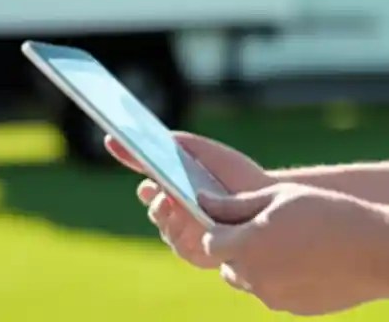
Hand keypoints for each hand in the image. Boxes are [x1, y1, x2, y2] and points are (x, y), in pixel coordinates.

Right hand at [104, 132, 274, 262]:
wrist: (267, 195)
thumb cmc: (233, 172)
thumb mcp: (200, 152)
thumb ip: (168, 144)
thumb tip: (121, 135)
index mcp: (174, 191)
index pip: (149, 188)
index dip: (142, 180)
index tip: (141, 173)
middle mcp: (178, 215)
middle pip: (155, 210)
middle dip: (151, 199)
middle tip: (152, 187)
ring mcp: (189, 235)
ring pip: (165, 229)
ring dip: (163, 216)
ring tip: (168, 201)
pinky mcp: (202, 253)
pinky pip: (183, 248)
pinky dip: (180, 235)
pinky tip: (185, 221)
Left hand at [197, 183, 386, 315]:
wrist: (375, 251)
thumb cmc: (328, 214)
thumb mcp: (280, 196)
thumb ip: (236, 204)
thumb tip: (203, 201)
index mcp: (246, 246)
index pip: (210, 242)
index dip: (222, 228)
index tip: (240, 217)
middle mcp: (254, 277)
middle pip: (228, 265)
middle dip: (240, 248)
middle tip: (271, 228)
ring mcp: (274, 298)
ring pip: (252, 281)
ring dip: (260, 265)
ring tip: (294, 244)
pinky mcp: (294, 309)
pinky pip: (276, 294)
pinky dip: (284, 279)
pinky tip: (311, 261)